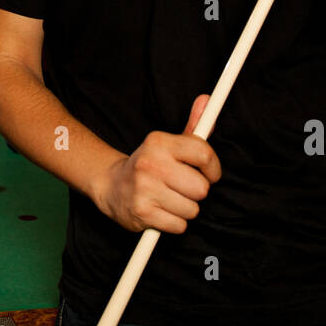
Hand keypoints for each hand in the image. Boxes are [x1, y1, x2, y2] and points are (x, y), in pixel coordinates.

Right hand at [92, 94, 220, 233]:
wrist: (111, 186)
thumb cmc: (149, 165)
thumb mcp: (167, 143)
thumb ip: (192, 126)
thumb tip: (208, 100)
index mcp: (159, 142)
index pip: (204, 154)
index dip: (213, 168)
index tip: (210, 174)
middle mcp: (150, 163)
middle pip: (201, 187)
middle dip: (197, 192)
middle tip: (182, 188)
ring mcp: (145, 189)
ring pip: (192, 209)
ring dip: (185, 209)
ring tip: (169, 199)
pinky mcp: (142, 212)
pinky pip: (179, 225)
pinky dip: (174, 223)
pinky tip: (162, 211)